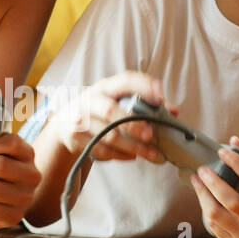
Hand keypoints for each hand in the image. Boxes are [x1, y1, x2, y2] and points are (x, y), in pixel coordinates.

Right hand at [49, 71, 177, 161]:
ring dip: (131, 146)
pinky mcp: (76, 138)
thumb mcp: (117, 101)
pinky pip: (100, 149)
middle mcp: (90, 100)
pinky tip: (132, 156)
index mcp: (105, 87)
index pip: (124, 81)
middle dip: (133, 124)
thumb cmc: (100, 110)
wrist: (66, 124)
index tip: (159, 97)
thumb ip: (145, 104)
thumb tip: (173, 111)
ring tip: (150, 153)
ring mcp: (80, 120)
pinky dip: (119, 155)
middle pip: (110, 111)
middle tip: (151, 135)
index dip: (142, 86)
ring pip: (107, 135)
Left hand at [191, 136, 238, 237]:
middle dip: (213, 182)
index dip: (236, 162)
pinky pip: (213, 226)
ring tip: (197, 181)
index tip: (221, 151)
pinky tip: (204, 197)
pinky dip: (206, 208)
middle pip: (232, 200)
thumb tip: (234, 140)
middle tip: (202, 169)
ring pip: (216, 215)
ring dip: (202, 196)